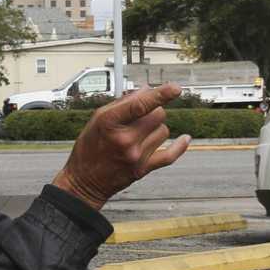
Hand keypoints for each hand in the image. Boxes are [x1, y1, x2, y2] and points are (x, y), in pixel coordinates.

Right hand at [52, 85, 191, 208]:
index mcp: (109, 123)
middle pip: (157, 115)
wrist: (84, 181)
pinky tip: (184, 139)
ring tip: (142, 132)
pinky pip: (170, 155)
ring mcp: (135, 156)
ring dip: (156, 128)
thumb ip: (123, 103)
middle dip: (153, 110)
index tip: (175, 88)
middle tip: (143, 115)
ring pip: (164, 131)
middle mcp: (124, 139)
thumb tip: (147, 91)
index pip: (140, 105)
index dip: (160, 94)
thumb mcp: (98, 119)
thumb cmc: (89, 147)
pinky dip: (179, 145)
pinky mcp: (143, 169)